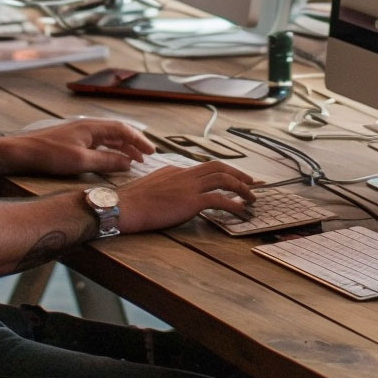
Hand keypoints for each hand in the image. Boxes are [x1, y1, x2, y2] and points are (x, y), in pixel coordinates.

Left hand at [0, 116, 155, 178]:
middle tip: (146, 156)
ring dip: (122, 147)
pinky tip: (110, 158)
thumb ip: (106, 162)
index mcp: (92, 127)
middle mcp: (88, 126)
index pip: (123, 129)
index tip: (151, 152)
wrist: (21, 152)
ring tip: (132, 159)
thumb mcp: (81, 161)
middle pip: (117, 131)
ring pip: (108, 137)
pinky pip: (98, 142)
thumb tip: (128, 163)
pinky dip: (109, 149)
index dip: (139, 140)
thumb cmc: (50, 155)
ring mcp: (79, 132)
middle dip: (133, 143)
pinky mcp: (72, 140)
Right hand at [118, 157, 256, 233]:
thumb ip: (166, 187)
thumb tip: (173, 195)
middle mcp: (185, 174)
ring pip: (224, 179)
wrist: (124, 206)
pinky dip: (234, 205)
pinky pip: (220, 200)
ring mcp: (189, 186)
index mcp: (176, 170)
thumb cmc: (132, 202)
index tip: (232, 179)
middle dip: (238, 174)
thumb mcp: (151, 187)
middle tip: (252, 182)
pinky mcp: (191, 201)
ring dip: (242, 188)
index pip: (204, 168)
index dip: (222, 173)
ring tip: (252, 197)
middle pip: (219, 167)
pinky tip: (241, 211)